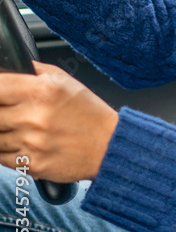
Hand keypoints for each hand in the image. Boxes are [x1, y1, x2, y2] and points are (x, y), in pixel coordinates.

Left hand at [0, 62, 118, 180]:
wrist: (108, 145)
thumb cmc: (88, 112)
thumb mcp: (66, 80)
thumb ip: (36, 71)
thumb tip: (12, 67)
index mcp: (41, 91)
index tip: (2, 94)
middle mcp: (33, 116)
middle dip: (2, 112)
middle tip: (14, 113)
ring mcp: (31, 143)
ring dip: (4, 132)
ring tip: (21, 128)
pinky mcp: (31, 164)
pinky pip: (2, 157)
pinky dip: (7, 151)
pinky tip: (23, 143)